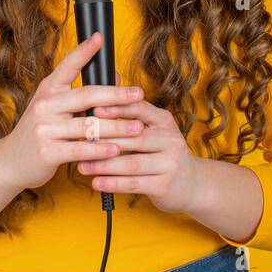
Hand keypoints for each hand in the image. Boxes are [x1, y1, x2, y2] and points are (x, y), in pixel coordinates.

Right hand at [0, 32, 146, 191]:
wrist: (10, 161)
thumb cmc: (41, 131)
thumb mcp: (56, 107)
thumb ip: (83, 94)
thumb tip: (117, 77)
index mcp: (48, 89)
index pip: (68, 65)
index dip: (84, 51)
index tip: (100, 37)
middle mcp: (45, 104)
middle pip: (87, 95)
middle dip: (116, 95)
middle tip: (139, 93)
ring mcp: (44, 128)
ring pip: (88, 125)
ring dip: (116, 127)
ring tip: (138, 128)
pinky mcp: (47, 152)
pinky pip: (80, 149)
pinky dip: (100, 149)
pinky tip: (116, 150)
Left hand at [79, 96, 202, 213]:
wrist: (192, 184)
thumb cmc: (162, 153)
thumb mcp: (153, 130)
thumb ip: (131, 113)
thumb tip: (107, 86)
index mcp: (164, 120)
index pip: (139, 108)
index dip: (116, 108)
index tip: (93, 110)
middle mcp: (170, 139)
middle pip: (133, 137)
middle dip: (103, 139)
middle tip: (80, 141)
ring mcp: (170, 163)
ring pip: (131, 162)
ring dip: (103, 165)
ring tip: (81, 166)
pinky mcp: (165, 185)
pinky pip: (134, 183)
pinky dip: (112, 184)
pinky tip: (96, 183)